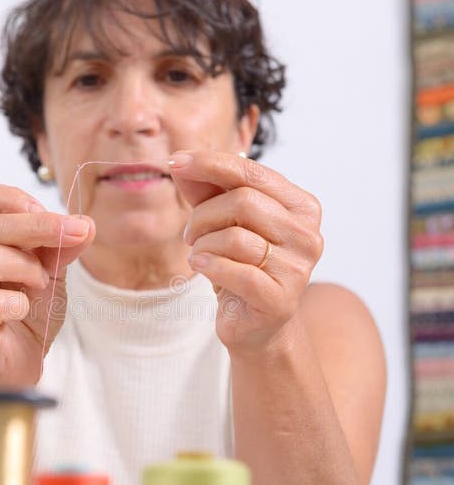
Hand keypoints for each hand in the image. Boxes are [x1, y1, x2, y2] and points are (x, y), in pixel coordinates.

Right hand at [0, 182, 94, 387]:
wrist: (20, 364)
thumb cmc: (27, 311)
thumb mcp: (51, 269)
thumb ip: (62, 244)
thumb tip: (86, 223)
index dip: (16, 199)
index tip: (52, 218)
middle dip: (40, 228)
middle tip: (71, 239)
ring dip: (27, 268)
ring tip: (39, 285)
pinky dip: (18, 303)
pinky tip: (21, 311)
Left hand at [169, 151, 322, 352]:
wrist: (254, 323)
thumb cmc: (240, 265)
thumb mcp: (222, 221)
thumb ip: (206, 190)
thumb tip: (181, 162)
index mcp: (301, 206)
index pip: (252, 173)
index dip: (211, 164)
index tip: (176, 162)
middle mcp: (308, 235)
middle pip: (243, 202)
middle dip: (203, 215)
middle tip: (190, 235)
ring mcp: (298, 269)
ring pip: (235, 237)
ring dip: (203, 245)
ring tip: (199, 256)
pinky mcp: (280, 299)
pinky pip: (234, 271)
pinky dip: (208, 265)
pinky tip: (201, 267)